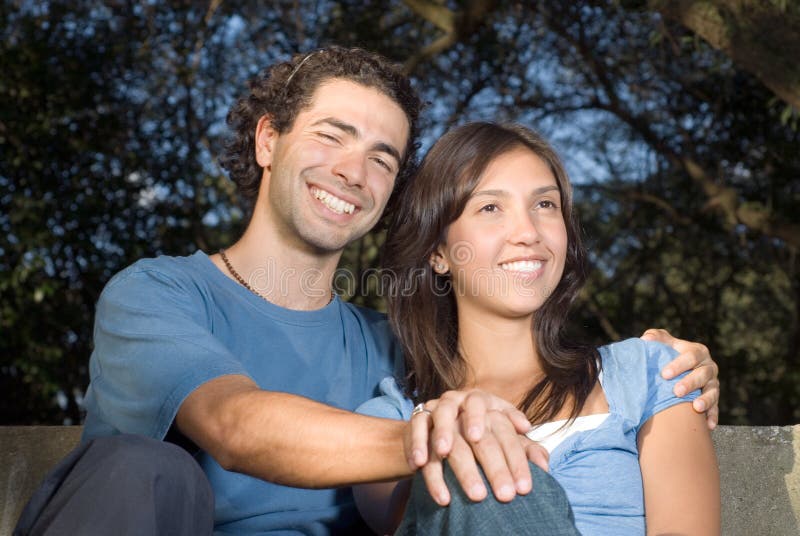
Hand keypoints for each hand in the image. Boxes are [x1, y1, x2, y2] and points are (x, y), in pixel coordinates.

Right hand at [404, 389, 547, 505]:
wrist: (436, 429)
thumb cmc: (474, 438)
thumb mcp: (499, 441)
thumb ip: (524, 451)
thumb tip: (544, 464)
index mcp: (489, 405)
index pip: (507, 432)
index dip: (516, 460)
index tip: (522, 488)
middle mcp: (465, 402)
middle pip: (479, 431)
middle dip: (488, 465)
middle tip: (493, 495)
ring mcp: (441, 407)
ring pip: (444, 420)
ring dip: (445, 438)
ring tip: (447, 458)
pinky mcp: (418, 416)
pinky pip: (416, 427)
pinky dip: (416, 444)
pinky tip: (419, 464)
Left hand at [641, 328, 719, 429]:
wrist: (679, 370)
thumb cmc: (668, 354)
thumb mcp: (663, 343)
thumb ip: (656, 338)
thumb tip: (646, 339)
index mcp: (697, 352)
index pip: (691, 356)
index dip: (679, 365)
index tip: (664, 374)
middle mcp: (708, 367)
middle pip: (702, 374)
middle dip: (690, 383)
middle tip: (676, 391)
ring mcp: (713, 383)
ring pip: (712, 391)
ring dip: (706, 400)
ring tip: (696, 407)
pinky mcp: (714, 398)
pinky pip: (716, 408)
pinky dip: (713, 416)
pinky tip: (708, 426)